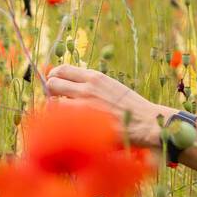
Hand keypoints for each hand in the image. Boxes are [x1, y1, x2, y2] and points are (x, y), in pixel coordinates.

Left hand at [44, 64, 175, 149]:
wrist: (146, 122)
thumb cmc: (129, 106)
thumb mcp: (110, 86)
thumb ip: (91, 84)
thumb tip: (70, 85)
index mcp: (94, 77)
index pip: (62, 69)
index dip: (55, 76)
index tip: (56, 82)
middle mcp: (86, 89)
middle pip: (52, 83)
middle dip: (51, 91)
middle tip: (57, 99)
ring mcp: (84, 107)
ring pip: (54, 104)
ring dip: (57, 110)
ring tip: (66, 116)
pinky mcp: (84, 123)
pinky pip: (63, 122)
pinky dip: (63, 123)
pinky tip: (72, 127)